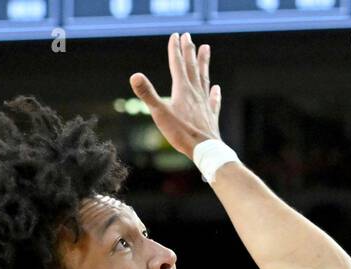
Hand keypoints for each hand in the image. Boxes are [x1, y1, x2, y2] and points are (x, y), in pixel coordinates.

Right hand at [130, 32, 222, 158]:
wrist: (205, 150)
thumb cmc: (181, 133)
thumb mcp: (160, 114)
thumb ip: (148, 94)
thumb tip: (134, 76)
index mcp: (182, 90)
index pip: (178, 65)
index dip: (175, 50)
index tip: (175, 35)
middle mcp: (195, 93)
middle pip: (192, 67)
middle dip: (189, 51)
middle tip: (188, 36)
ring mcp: (204, 104)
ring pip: (204, 78)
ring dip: (203, 63)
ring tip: (206, 49)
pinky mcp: (211, 116)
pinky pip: (213, 101)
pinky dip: (214, 93)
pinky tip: (216, 88)